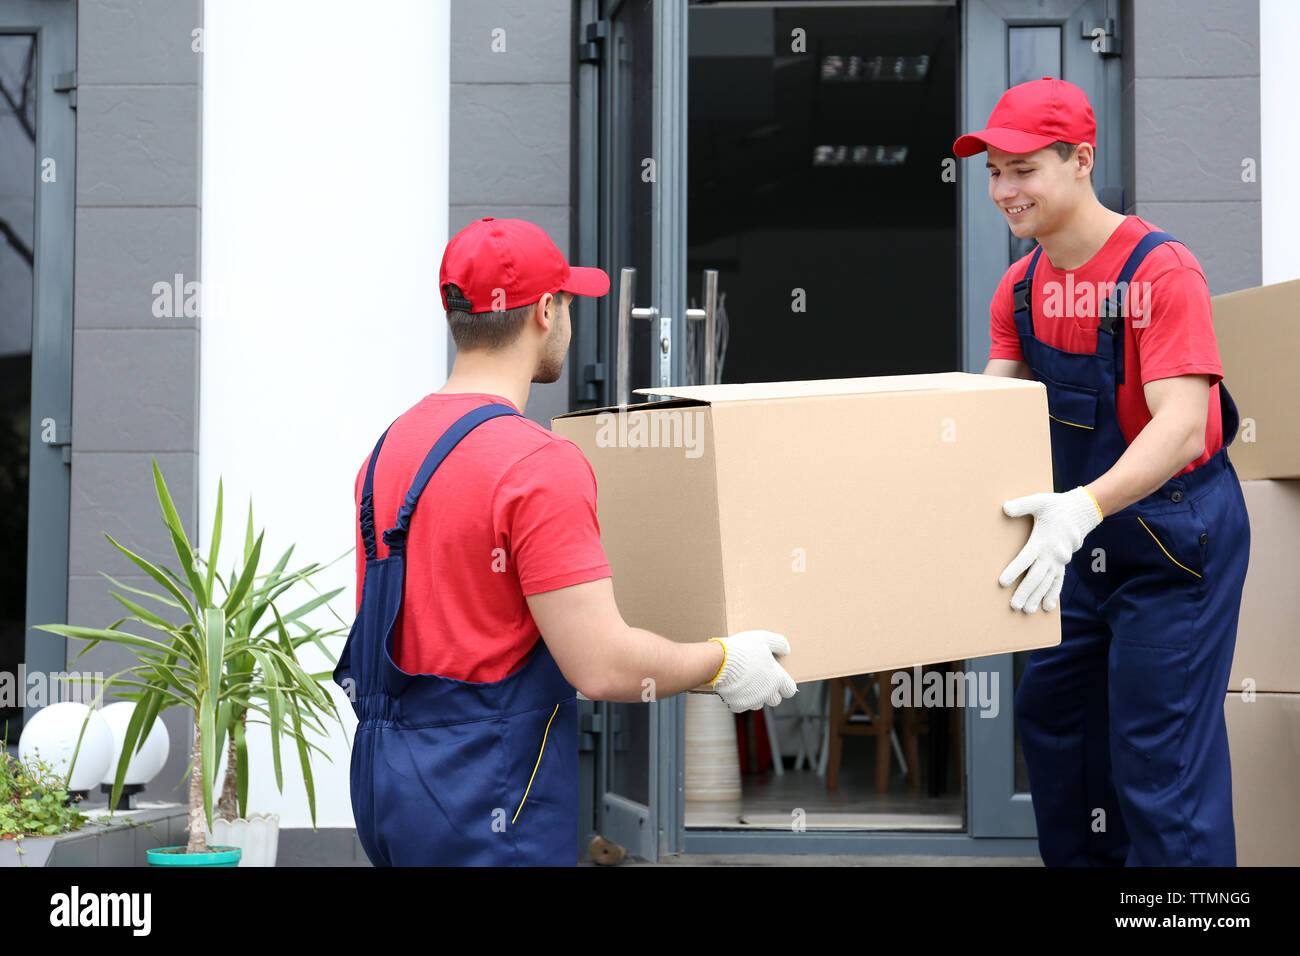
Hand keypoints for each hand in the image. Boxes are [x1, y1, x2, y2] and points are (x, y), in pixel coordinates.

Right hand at [709, 629, 797, 711]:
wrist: (720, 661)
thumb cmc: (743, 648)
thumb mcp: (763, 638)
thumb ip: (778, 643)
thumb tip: (786, 650)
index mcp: (777, 678)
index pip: (790, 690)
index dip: (785, 685)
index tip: (778, 678)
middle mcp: (767, 693)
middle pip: (775, 700)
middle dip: (770, 692)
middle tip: (760, 679)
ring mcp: (752, 700)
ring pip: (758, 704)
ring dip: (754, 696)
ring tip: (745, 683)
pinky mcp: (738, 704)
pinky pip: (741, 706)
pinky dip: (738, 700)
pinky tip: (733, 688)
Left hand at [999, 486, 1102, 612]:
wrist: (1082, 511)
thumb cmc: (1056, 506)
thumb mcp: (1039, 501)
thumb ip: (1022, 505)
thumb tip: (1004, 507)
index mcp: (1042, 541)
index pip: (1025, 559)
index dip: (1014, 571)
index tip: (1002, 582)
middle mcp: (1052, 554)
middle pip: (1036, 577)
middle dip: (1025, 592)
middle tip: (1015, 605)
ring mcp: (1059, 561)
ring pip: (1047, 583)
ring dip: (1037, 597)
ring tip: (1028, 611)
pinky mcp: (1063, 563)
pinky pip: (1058, 582)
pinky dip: (1052, 594)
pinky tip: (1047, 607)